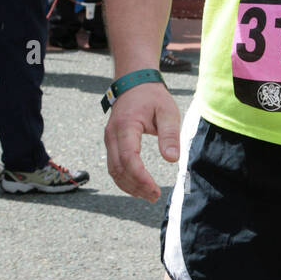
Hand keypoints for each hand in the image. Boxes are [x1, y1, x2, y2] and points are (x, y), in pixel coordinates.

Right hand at [104, 83, 181, 201]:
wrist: (134, 83)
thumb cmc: (153, 97)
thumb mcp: (168, 111)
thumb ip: (170, 134)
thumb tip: (172, 159)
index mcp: (126, 126)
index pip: (129, 158)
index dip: (140, 177)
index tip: (155, 189)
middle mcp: (112, 134)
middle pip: (118, 168)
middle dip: (136, 186)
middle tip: (154, 196)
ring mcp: (108, 139)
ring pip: (113, 170)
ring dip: (129, 186)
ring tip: (148, 195)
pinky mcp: (110, 143)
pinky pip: (113, 166)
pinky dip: (123, 179)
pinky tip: (137, 186)